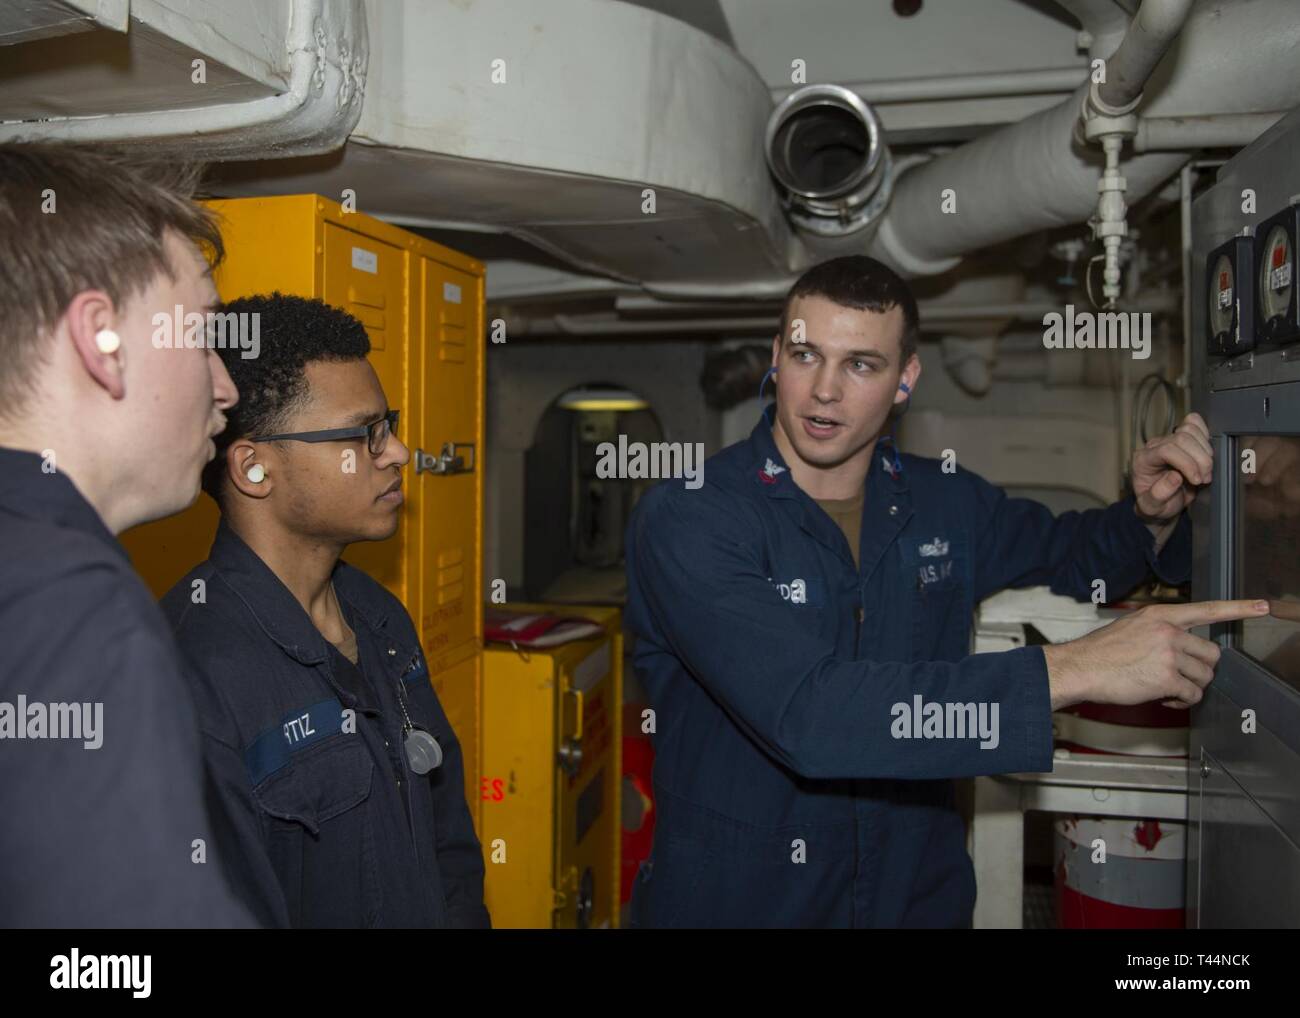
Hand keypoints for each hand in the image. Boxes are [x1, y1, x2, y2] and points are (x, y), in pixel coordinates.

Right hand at [1043, 599, 1270, 710]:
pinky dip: (1182, 702)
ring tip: (1168, 688)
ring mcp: (1168, 654)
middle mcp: (1167, 631)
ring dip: (1190, 687)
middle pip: (1211, 653)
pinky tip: (1165, 699)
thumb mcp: (1131, 627)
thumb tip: (1181, 647)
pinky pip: (1192, 695)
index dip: (1240, 608)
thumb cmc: (1100, 651)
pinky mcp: (1165, 678)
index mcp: (1160, 615)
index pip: (1208, 609)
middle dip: (1200, 669)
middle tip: (1181, 676)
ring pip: (1204, 676)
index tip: (1263, 606)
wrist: (1079, 667)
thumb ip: (1159, 631)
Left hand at [1132, 412, 1211, 522]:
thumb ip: (1158, 495)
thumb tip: (1175, 477)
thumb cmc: (1156, 504)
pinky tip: (1206, 452)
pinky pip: (1193, 422)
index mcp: (1143, 461)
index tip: (1197, 480)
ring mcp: (1168, 439)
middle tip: (1204, 479)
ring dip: (1205, 450)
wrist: (1162, 502)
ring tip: (1206, 470)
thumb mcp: (1152, 507)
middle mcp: (1154, 447)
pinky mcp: (1182, 437)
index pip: (1166, 450)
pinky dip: (1205, 434)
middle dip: (1199, 459)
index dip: (1187, 463)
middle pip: (1181, 438)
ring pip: (1189, 429)